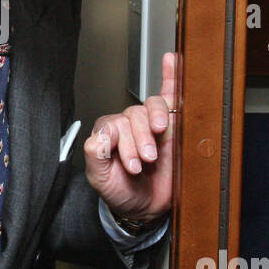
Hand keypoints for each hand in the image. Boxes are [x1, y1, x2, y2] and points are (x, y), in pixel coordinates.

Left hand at [83, 51, 180, 224]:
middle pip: (133, 115)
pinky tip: (173, 60)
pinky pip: (170, 94)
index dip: (124, 143)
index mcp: (108, 133)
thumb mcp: (100, 179)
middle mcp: (128, 124)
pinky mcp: (171, 124)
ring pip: (152, 106)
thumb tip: (101, 135)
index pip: (114, 124)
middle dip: (140, 139)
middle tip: (146, 162)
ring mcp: (149, 123)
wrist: (147, 208)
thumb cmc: (122, 192)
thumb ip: (95, 155)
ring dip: (156, 120)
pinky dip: (172, 76)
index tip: (132, 166)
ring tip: (159, 139)